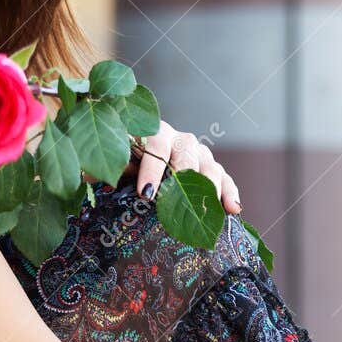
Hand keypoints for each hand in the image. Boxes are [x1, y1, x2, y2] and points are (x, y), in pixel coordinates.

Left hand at [124, 120, 241, 214]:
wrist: (140, 154)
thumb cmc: (125, 161)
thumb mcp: (115, 162)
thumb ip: (113, 168)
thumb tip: (108, 180)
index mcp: (154, 133)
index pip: (156, 146)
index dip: (152, 169)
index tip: (146, 193)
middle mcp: (179, 140)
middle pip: (187, 154)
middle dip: (183, 179)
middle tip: (179, 202)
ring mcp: (198, 154)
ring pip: (209, 166)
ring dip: (210, 188)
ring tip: (210, 209)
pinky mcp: (211, 169)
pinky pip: (225, 178)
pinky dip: (230, 192)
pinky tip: (233, 208)